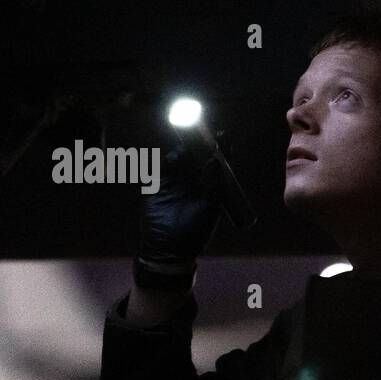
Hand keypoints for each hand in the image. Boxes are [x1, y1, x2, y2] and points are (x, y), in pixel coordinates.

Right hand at [135, 142, 222, 284]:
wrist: (167, 249)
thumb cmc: (194, 232)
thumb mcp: (210, 209)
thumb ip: (214, 185)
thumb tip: (216, 161)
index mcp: (209, 185)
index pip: (216, 162)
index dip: (220, 148)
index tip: (222, 136)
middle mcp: (193, 180)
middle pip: (197, 154)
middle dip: (199, 142)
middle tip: (202, 130)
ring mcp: (175, 181)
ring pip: (180, 157)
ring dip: (183, 148)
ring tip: (188, 141)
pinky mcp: (158, 184)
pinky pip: (162, 167)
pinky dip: (168, 160)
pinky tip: (174, 158)